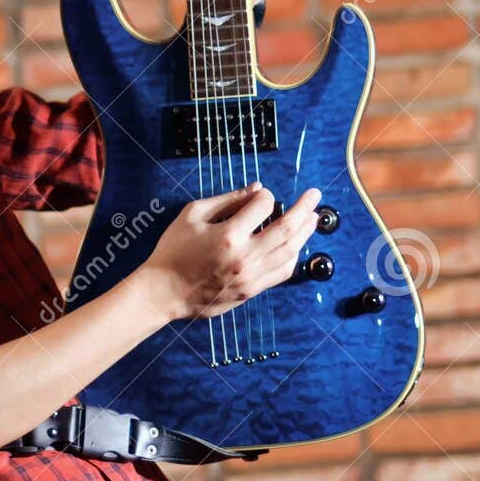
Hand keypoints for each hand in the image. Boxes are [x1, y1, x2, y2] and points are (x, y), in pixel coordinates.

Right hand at [142, 181, 321, 320]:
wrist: (163, 291)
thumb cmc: (173, 250)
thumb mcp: (192, 215)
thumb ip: (227, 199)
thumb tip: (256, 189)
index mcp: (228, 234)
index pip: (263, 206)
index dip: (266, 196)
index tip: (262, 195)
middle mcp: (245, 256)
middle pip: (287, 228)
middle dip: (304, 208)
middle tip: (315, 195)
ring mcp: (251, 276)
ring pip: (291, 252)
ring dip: (306, 232)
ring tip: (313, 218)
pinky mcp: (251, 290)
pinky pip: (283, 272)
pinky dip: (294, 257)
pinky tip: (297, 246)